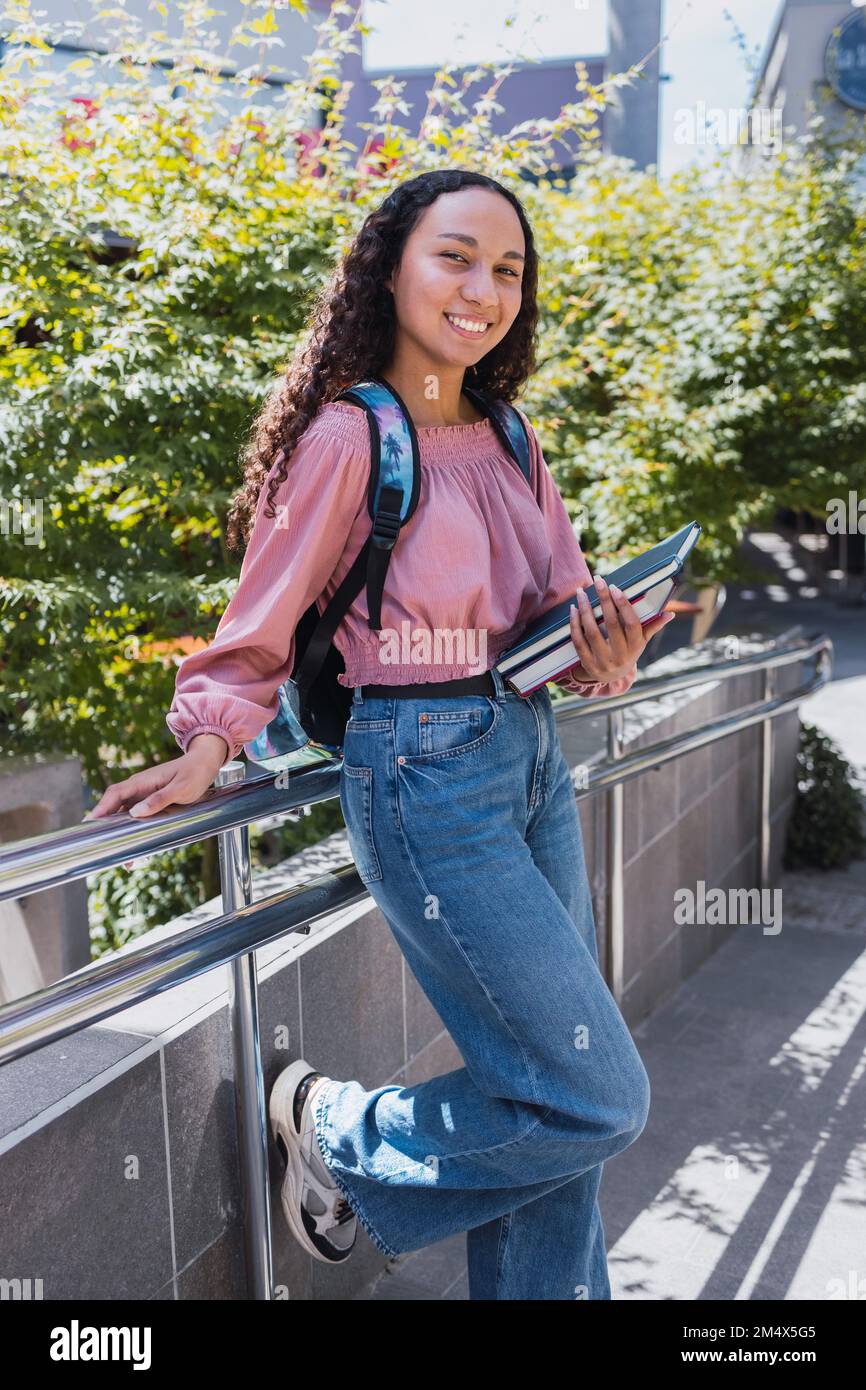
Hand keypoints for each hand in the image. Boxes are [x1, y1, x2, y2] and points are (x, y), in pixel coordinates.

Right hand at [82, 734, 229, 867]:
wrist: (204, 764)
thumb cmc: (194, 773)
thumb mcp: (180, 788)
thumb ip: (159, 799)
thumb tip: (135, 812)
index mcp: (142, 781)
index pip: (114, 794)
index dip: (100, 808)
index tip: (89, 824)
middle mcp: (139, 788)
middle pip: (115, 807)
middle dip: (107, 827)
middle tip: (102, 848)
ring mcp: (144, 795)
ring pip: (126, 816)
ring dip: (122, 834)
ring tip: (126, 861)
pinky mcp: (151, 802)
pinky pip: (138, 818)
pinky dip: (135, 832)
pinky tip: (141, 850)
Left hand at [567, 574, 674, 683]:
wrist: (611, 678)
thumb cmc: (628, 652)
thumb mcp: (641, 642)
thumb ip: (653, 627)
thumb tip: (670, 614)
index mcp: (636, 647)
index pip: (632, 624)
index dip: (623, 606)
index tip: (614, 588)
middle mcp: (620, 656)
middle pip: (611, 624)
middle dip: (604, 600)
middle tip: (597, 581)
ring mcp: (603, 661)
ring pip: (592, 632)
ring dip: (585, 609)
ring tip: (581, 592)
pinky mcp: (587, 664)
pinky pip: (578, 641)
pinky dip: (574, 624)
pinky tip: (573, 609)